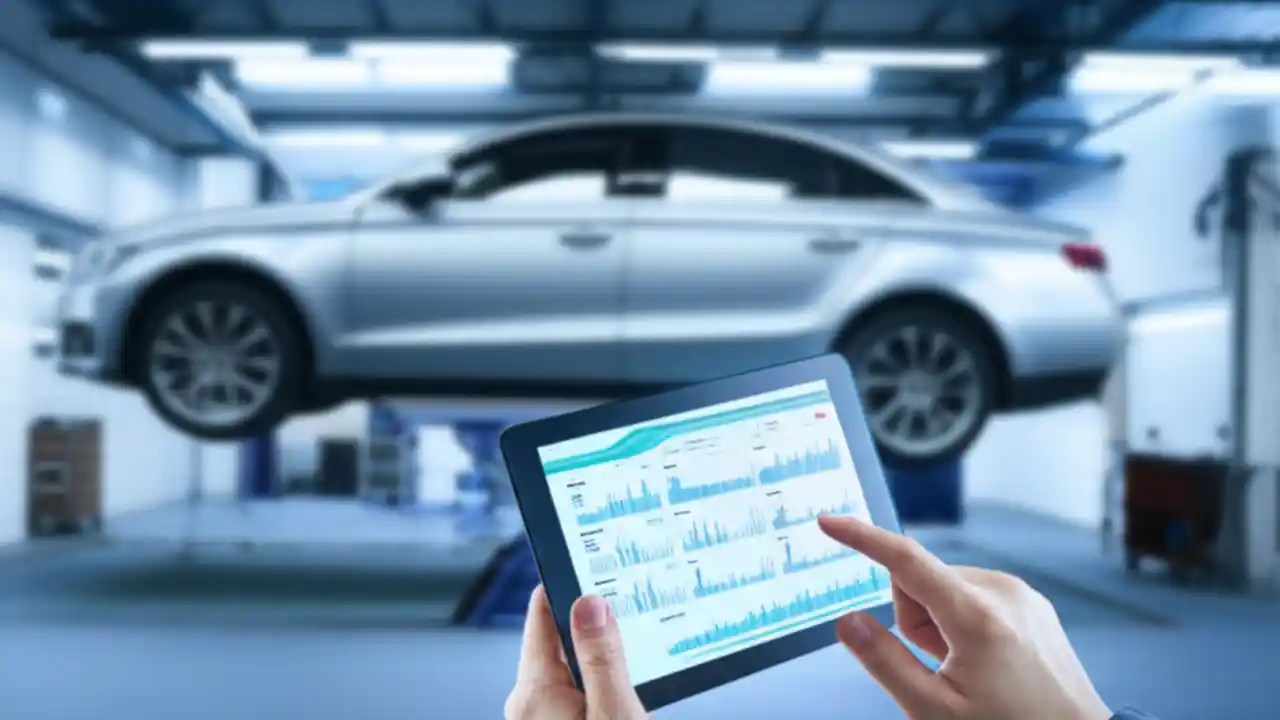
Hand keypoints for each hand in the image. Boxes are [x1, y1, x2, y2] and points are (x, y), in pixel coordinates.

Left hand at [505, 585, 648, 719]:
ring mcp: (544, 715)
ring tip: (639, 643)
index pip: (541, 618)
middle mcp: (532, 702)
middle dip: (594, 624)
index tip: (592, 563)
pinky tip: (629, 682)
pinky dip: (601, 680)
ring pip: (574, 667)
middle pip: (561, 642)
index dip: (567, 587)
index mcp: (535, 692)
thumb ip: (602, 661)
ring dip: (602, 656)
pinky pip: (579, 691)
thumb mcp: (613, 713)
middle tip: (632, 604)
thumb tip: (590, 605)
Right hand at [818, 516, 1111, 719]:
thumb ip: (885, 662)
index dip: (861, 538)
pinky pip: (973, 594)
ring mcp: (1021, 595)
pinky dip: (963, 622)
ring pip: (944, 588)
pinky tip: (984, 660)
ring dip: (938, 622)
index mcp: (977, 616)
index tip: (830, 522)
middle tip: (937, 666)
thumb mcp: (934, 712)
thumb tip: (848, 622)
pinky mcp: (1030, 602)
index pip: (905, 561)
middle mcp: (1003, 592)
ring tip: (965, 669)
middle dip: (912, 618)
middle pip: (920, 581)